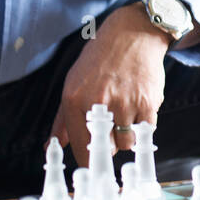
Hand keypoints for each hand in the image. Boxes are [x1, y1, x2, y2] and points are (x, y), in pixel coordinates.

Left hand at [51, 4, 171, 167]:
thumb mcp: (72, 84)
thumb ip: (62, 120)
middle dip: (108, 145)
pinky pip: (145, 131)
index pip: (82, 149)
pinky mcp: (147, 102)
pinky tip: (137, 107)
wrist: (132, 35)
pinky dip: (142, 124)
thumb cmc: (99, 61)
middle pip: (105, 150)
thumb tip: (51, 147)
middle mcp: (98, 103)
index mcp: (75, 100)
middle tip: (109, 127)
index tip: (93, 165)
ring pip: (126, 143)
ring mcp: (125, 103)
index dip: (88, 161)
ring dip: (126, 135)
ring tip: (124, 114)